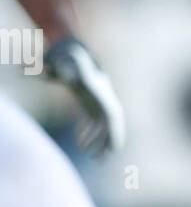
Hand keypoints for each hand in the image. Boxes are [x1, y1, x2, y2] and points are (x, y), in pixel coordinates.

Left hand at [43, 35, 125, 154]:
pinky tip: (80, 143)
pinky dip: (90, 133)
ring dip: (99, 140)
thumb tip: (64, 76)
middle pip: (111, 122)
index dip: (114, 132)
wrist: (67, 46)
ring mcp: (97, 98)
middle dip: (109, 141)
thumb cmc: (62, 55)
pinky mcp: (89, 101)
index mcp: (98, 90)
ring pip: (103, 124)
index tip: (114, 149)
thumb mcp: (60, 60)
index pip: (111, 115)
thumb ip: (62, 68)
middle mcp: (102, 95)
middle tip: (101, 159)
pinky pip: (94, 121)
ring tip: (89, 154)